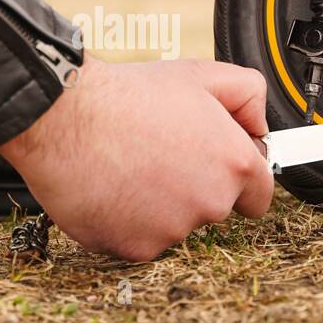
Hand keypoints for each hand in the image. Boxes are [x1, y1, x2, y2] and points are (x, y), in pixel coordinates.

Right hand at [0, 57, 273, 260]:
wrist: (62, 118)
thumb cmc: (124, 97)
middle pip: (213, 208)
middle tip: (158, 153)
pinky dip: (125, 220)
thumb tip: (259, 125)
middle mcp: (210, 202)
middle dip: (193, 186)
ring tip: (128, 165)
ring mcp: (173, 230)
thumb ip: (248, 95)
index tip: (215, 168)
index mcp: (234, 163)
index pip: (259, 195)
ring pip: (174, 225)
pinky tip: (110, 187)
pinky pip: (138, 239)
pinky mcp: (135, 248)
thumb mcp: (199, 74)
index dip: (237, 180)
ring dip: (157, 204)